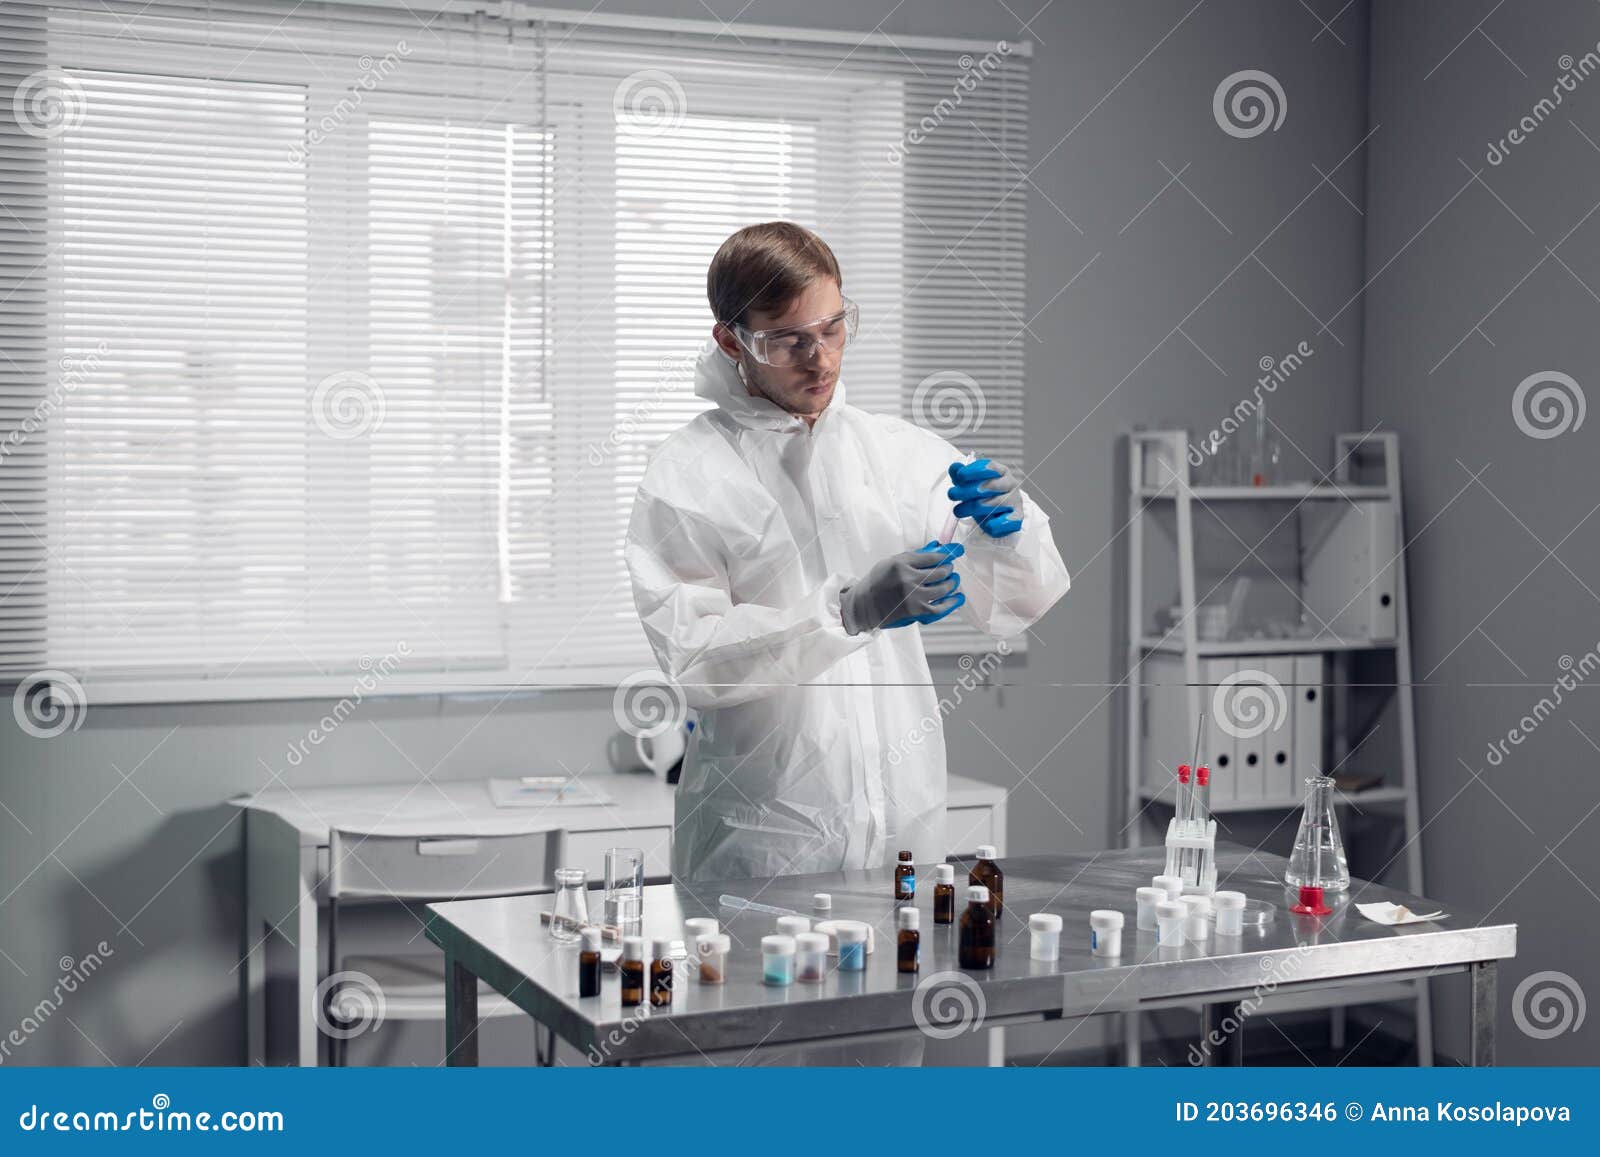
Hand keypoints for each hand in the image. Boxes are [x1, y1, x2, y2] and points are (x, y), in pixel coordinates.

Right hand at [840, 541, 965, 633]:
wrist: (863, 606)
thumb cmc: (876, 583)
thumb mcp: (890, 562)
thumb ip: (913, 557)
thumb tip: (935, 548)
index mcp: (901, 564)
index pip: (932, 557)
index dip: (946, 555)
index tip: (951, 555)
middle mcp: (908, 579)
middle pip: (940, 572)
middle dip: (949, 569)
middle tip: (950, 569)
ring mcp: (913, 596)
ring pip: (943, 588)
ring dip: (952, 583)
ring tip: (953, 581)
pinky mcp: (915, 611)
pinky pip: (940, 607)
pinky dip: (951, 603)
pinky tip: (957, 598)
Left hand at [948, 457, 1022, 537]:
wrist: (999, 516)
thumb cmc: (985, 496)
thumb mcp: (971, 485)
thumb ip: (961, 476)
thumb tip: (954, 467)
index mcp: (1001, 471)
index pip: (990, 467)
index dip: (974, 471)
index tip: (959, 476)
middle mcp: (1010, 484)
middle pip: (991, 485)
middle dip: (969, 490)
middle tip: (952, 494)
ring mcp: (1015, 500)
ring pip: (996, 503)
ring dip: (975, 507)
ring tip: (958, 511)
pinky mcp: (1017, 517)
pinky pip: (1008, 520)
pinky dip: (997, 524)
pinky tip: (988, 525)